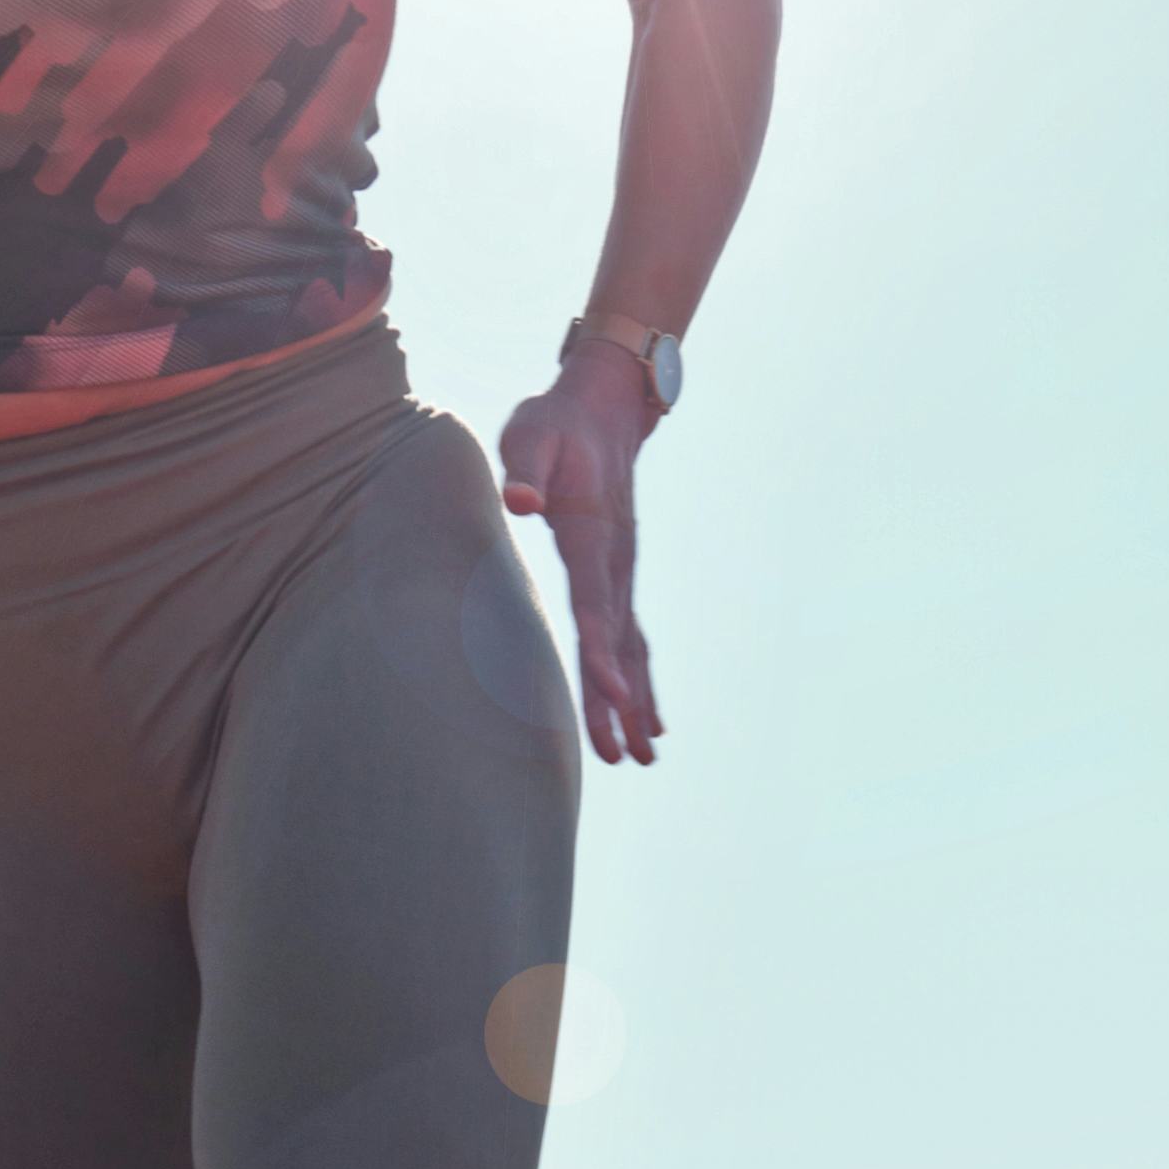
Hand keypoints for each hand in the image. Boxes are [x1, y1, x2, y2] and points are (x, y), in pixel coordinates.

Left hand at [496, 340, 664, 767]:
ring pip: (631, 651)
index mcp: (594, 535)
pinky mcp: (618, 580)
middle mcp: (617, 564)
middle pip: (618, 643)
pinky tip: (646, 723)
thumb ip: (526, 468)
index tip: (610, 692)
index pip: (596, 602)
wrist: (604, 410)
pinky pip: (632, 642)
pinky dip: (639, 683)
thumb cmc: (555, 424)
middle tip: (622, 755)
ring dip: (635, 704)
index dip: (601, 649)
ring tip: (642, 757)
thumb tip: (521, 501)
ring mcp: (623, 575)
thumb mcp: (532, 433)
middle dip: (618, 701)